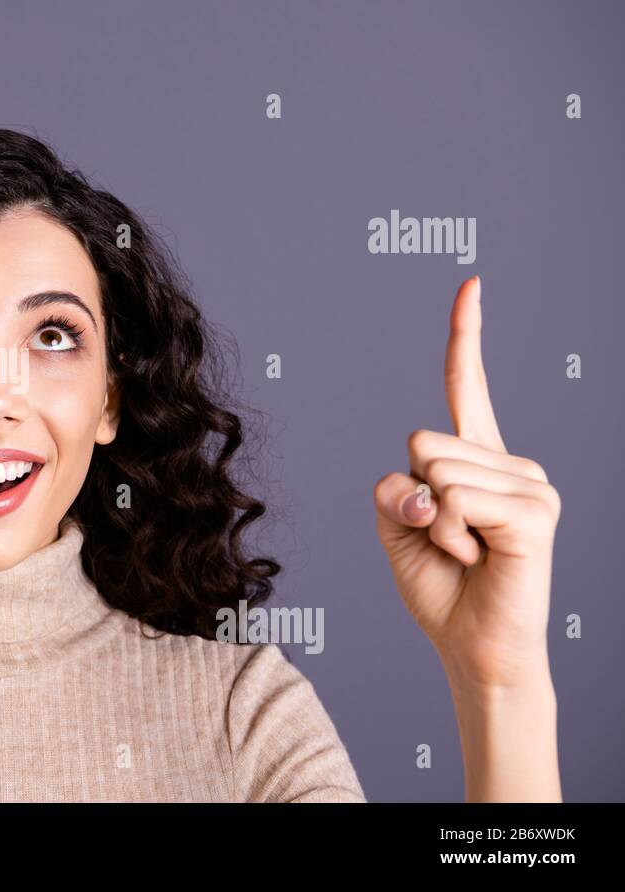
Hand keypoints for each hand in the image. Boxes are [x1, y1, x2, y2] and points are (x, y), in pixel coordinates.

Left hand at [373, 276, 559, 690]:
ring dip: (430, 523)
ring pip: (435, 471)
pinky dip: (447, 534)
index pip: (465, 386)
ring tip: (464, 551)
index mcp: (474, 459)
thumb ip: (394, 486)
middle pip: (420, 441)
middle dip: (412, 497)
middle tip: (445, 538)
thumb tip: (424, 478)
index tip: (471, 284)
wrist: (472, 644)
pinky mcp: (535, 511)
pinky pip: (455, 500)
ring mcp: (529, 484)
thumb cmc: (439, 584)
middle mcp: (508, 462)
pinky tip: (478, 557)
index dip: (465, 336)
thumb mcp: (395, 524)